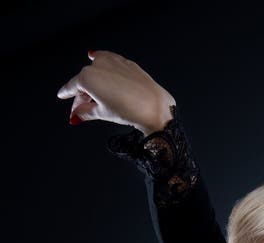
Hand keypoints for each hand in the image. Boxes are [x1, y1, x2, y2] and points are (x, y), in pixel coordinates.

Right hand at [56, 49, 175, 135]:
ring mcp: (112, 61)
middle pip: (84, 80)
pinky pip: (110, 61)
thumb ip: (86, 112)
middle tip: (81, 109)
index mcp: (87, 77)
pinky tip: (97, 59)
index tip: (62, 96)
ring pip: (97, 70)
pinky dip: (103, 64)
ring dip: (93, 82)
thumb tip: (77, 114)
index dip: (66, 94)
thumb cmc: (129, 110)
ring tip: (95, 98)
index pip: (72, 87)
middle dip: (82, 94)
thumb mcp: (102, 114)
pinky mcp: (126, 62)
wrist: (153, 106)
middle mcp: (98, 65)